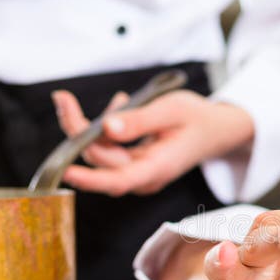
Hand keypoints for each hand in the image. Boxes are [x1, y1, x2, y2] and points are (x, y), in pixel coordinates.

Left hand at [52, 89, 253, 195]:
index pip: (117, 180)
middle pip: (99, 160)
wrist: (215, 130)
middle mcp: (143, 177)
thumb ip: (139, 120)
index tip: (65, 170)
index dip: (89, 178)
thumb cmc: (197, 119)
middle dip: (78, 130)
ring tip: (122, 101)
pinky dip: (106, 128)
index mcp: (157, 168)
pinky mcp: (131, 165)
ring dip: (96, 126)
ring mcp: (137, 173)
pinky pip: (107, 149)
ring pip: (99, 153)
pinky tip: (123, 109)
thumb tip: (107, 126)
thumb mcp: (172, 110)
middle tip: (64, 98)